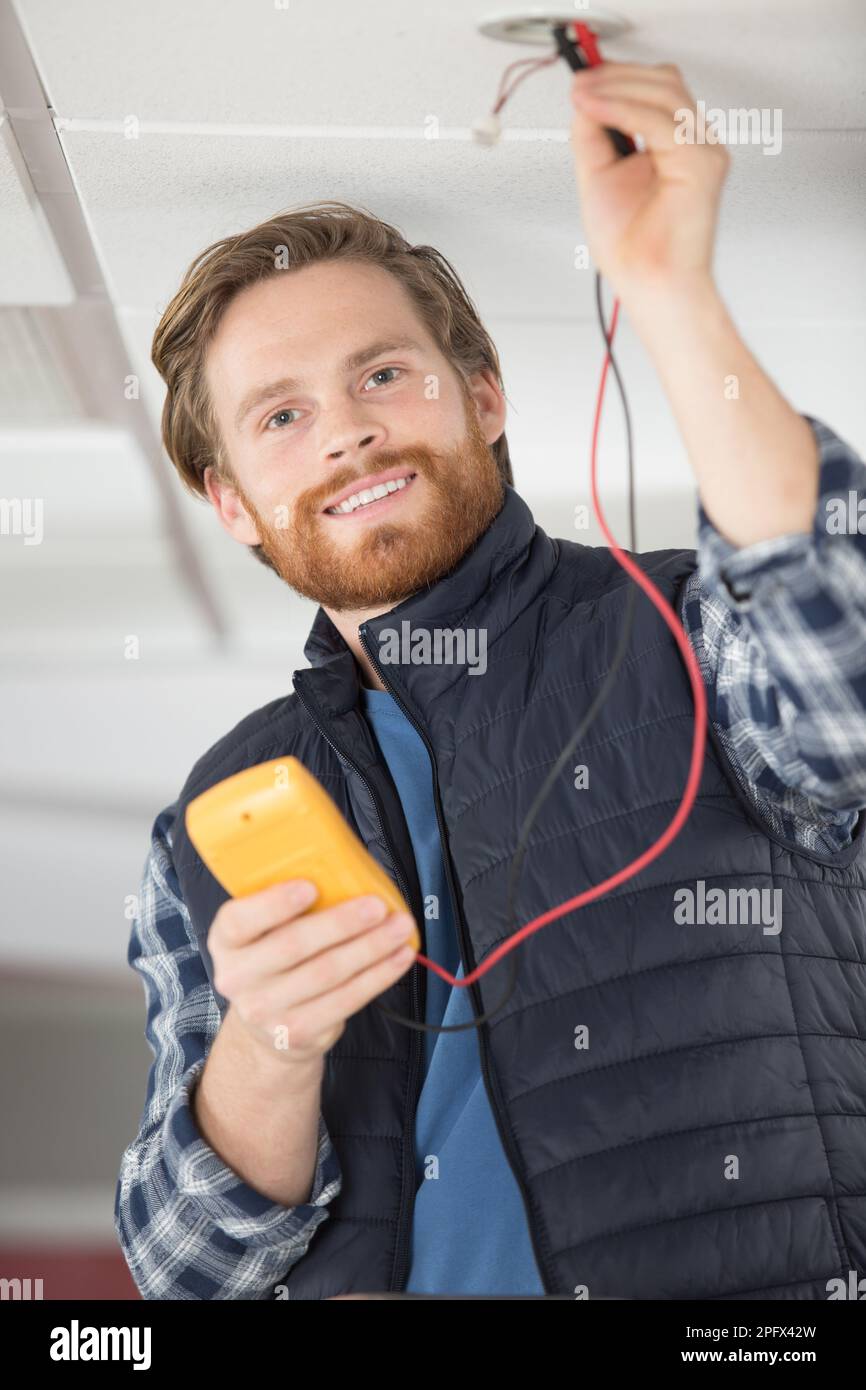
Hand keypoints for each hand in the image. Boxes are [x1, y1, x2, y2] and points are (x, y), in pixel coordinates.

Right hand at [209, 880, 417, 1063]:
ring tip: (399, 927)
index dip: (274, 903)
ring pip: (327, 973)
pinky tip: (398, 957)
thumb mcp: (265, 929)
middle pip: (293, 945)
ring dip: (371, 947)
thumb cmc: (274, 960)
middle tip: (377, 906)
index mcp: (226, 940)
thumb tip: (345, 869)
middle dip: (341, 923)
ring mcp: (266, 1009)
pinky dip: (378, 976)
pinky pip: (346, 1000)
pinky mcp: (297, 1032)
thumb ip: (289, 903)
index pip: (239, 920)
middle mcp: (238, 977)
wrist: (266, 1028)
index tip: (310, 886)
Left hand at [569, 62, 729, 303]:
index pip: (655, 90)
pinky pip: (662, 121)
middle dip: (615, 76)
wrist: (649, 284)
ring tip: (582, 96)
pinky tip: (598, 109)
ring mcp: (702, 151)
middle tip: (578, 83)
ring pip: (664, 92)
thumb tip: (584, 98)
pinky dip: (625, 109)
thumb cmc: (633, 248)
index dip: (619, 76)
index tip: (582, 78)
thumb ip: (593, 134)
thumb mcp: (598, 175)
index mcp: (673, 145)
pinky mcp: (702, 163)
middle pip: (662, 82)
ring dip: (616, 87)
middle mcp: (693, 144)